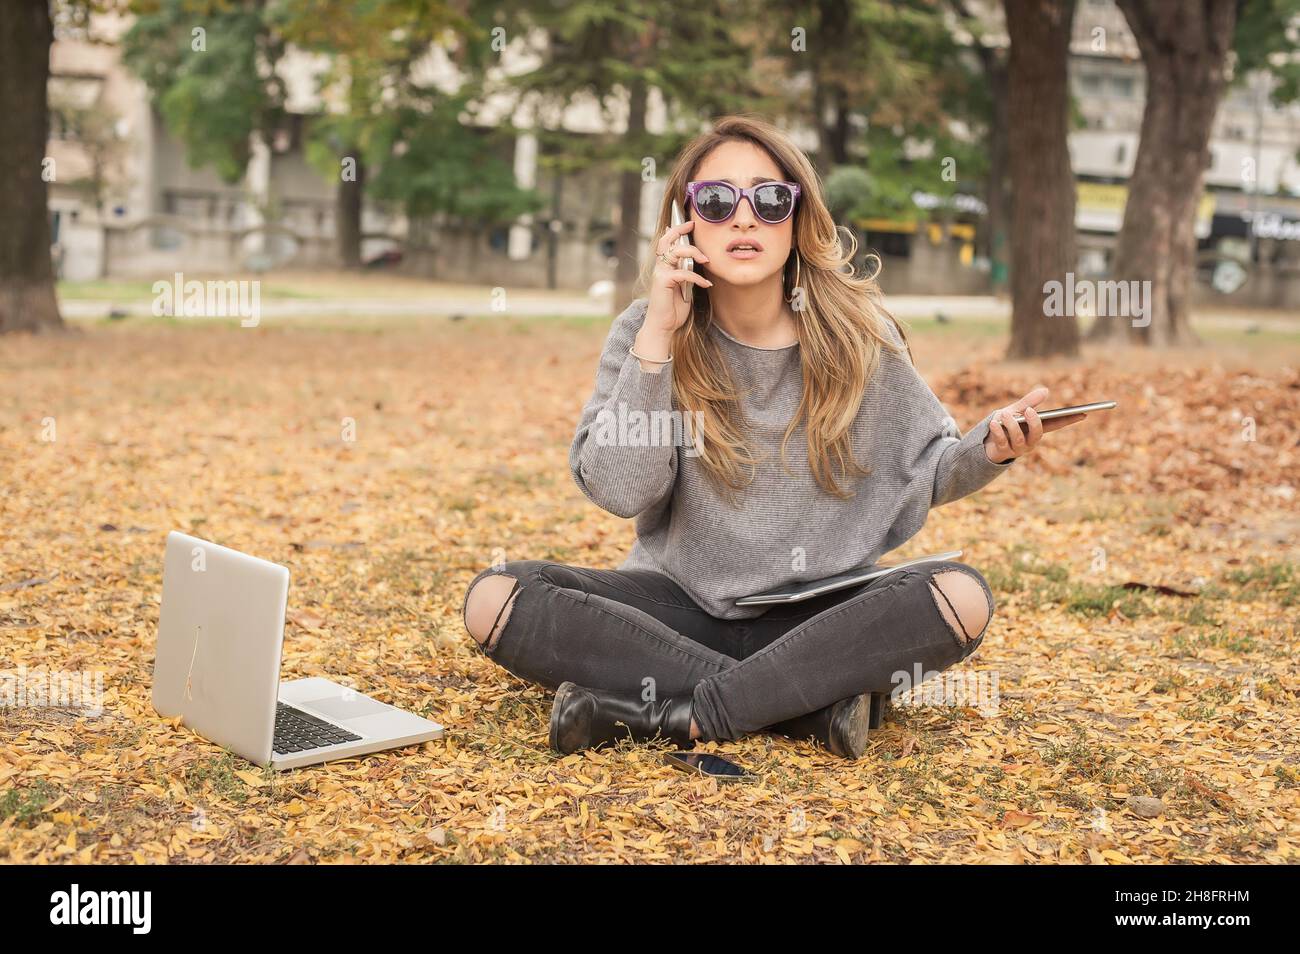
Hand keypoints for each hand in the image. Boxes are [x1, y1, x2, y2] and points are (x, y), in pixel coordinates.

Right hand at [644, 219, 712, 337]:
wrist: (664, 327)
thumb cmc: (674, 308)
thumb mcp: (684, 287)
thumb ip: (687, 273)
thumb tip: (697, 262)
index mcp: (664, 267)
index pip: (667, 243)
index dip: (676, 230)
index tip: (689, 223)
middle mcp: (660, 267)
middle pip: (667, 240)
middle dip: (679, 230)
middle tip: (693, 226)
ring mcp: (660, 274)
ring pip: (676, 252)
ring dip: (694, 253)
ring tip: (706, 260)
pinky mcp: (663, 282)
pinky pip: (683, 273)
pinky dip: (697, 277)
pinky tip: (706, 284)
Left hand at [983, 385, 1086, 463]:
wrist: (985, 440)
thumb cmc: (1004, 424)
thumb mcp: (1015, 410)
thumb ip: (1029, 402)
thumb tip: (1046, 390)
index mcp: (1035, 430)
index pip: (1056, 425)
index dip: (1069, 420)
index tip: (1083, 413)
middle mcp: (1029, 441)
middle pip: (1038, 434)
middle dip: (1034, 423)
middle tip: (1029, 411)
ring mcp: (1017, 448)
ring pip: (1019, 438)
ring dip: (1012, 425)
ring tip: (1005, 414)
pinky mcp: (1003, 452)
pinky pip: (1002, 442)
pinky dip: (998, 431)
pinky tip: (994, 423)